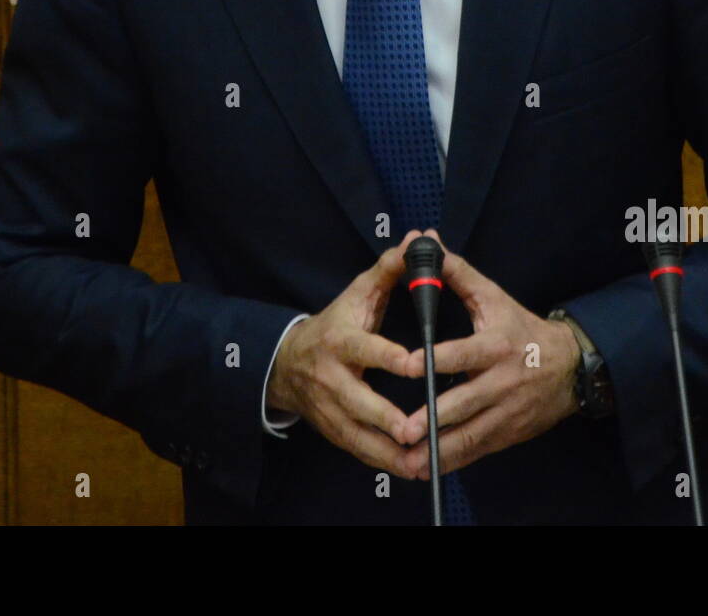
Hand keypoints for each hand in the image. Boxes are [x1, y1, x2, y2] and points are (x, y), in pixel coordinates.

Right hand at [267, 229, 429, 478]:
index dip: (388, 356)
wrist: (289, 363)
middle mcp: (332, 377)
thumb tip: (418, 238)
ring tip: (416, 462)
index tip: (415, 364)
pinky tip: (408, 469)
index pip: (365, 348)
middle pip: (357, 401)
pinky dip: (381, 462)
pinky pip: (358, 451)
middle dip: (383, 417)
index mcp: (340, 340)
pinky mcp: (333, 430)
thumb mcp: (358, 293)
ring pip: (357, 434)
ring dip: (386, 451)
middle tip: (412, 429)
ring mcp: (330, 408)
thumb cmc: (336, 323)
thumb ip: (390, 268)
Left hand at [401, 230, 579, 479]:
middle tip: (403, 428)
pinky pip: (475, 450)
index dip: (437, 359)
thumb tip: (429, 243)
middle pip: (465, 403)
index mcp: (497, 345)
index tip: (410, 366)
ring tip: (406, 461)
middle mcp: (502, 382)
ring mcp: (506, 412)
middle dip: (433, 417)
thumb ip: (458, 274)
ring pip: (469, 435)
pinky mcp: (506, 434)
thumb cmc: (521, 327)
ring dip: (437, 450)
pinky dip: (451, 461)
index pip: (464, 353)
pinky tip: (424, 469)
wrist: (570, 365)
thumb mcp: (493, 298)